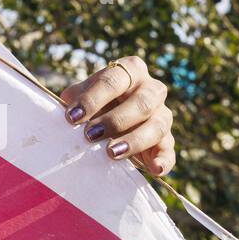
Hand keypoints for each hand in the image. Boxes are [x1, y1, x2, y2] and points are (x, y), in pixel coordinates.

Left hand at [59, 54, 175, 175]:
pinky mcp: (166, 141)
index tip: (72, 116)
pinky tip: (154, 169)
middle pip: (141, 103)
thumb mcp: (83, 93)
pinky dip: (164, 160)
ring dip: (134, 140)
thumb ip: (76, 97)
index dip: (92, 99)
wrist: (110, 118)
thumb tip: (69, 109)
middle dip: (114, 120)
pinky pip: (169, 150)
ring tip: (111, 153)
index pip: (114, 81)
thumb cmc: (94, 100)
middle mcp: (153, 89)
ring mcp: (163, 115)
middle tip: (90, 135)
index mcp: (132, 70)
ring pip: (157, 126)